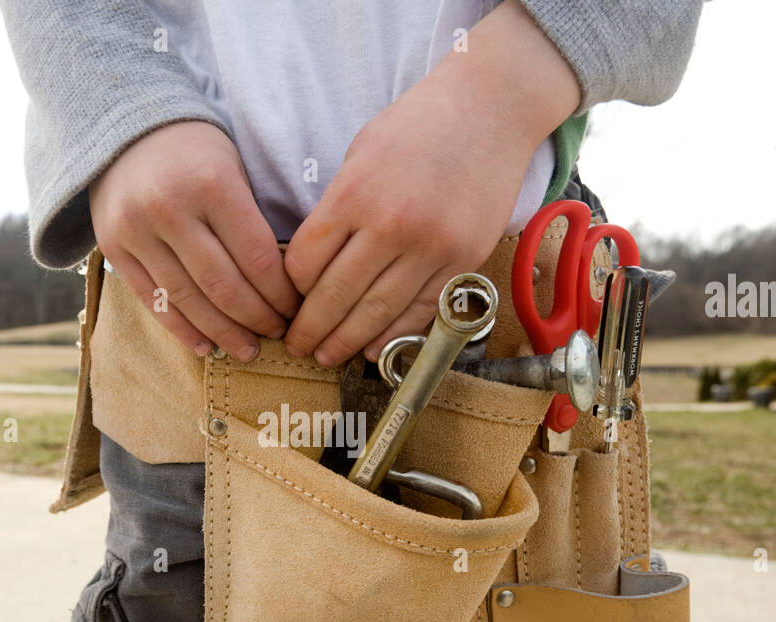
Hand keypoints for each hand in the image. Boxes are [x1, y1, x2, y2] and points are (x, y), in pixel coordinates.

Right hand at [89, 121, 300, 359]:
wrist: (125, 128)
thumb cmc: (196, 153)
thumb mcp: (234, 168)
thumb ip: (254, 220)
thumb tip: (288, 285)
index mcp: (212, 184)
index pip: (257, 257)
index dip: (281, 293)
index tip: (299, 309)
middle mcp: (170, 209)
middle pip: (224, 285)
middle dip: (258, 318)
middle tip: (281, 334)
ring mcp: (137, 231)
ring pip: (188, 300)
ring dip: (223, 333)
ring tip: (248, 350)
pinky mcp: (114, 248)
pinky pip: (153, 301)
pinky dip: (181, 328)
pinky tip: (205, 346)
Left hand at [283, 1, 580, 365]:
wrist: (489, 111)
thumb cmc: (418, 128)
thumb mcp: (360, 155)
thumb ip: (338, 210)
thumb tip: (313, 267)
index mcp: (356, 194)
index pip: (305, 263)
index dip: (289, 290)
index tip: (285, 302)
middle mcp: (393, 225)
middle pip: (335, 296)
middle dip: (309, 329)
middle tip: (296, 345)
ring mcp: (432, 247)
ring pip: (377, 313)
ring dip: (346, 342)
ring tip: (327, 356)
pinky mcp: (464, 261)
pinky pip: (421, 310)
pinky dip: (393, 334)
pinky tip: (372, 349)